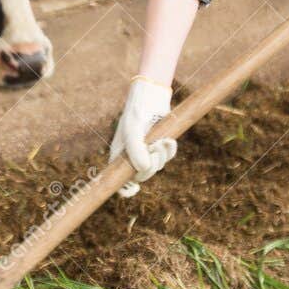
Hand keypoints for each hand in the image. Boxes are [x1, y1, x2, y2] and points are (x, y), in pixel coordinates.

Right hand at [109, 76, 178, 196]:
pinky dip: (170, 150)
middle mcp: (131, 158)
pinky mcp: (159, 148)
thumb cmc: (136, 114)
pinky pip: (167, 158)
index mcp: (119, 157)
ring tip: (162, 140)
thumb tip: (144, 169)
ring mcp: (146, 153)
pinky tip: (168, 140)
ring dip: (162, 155)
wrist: (150, 98)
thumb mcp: (133, 131)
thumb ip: (136, 150)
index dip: (125, 189)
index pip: (119, 181)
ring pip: (157, 166)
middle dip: (151, 165)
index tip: (134, 189)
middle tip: (154, 149)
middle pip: (142, 176)